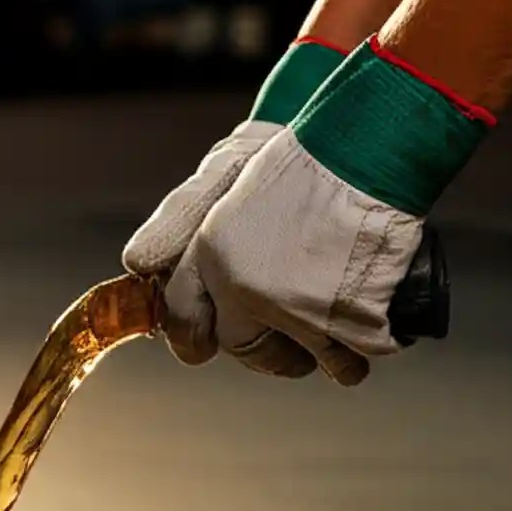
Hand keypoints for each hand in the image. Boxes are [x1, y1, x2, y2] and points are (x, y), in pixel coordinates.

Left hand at [124, 128, 423, 385]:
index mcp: (211, 251)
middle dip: (266, 350)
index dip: (194, 335)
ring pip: (297, 361)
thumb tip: (138, 263)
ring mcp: (294, 309)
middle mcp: (244, 287)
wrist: (373, 148)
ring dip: (316, 355)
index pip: (182, 317)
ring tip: (335, 326)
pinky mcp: (345, 324)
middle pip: (241, 347)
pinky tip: (369, 320)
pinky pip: (348, 362)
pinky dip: (362, 349)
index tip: (207, 342)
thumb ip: (186, 218)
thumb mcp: (230, 169)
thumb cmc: (307, 153)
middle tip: (292, 338)